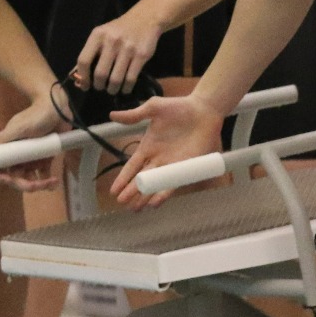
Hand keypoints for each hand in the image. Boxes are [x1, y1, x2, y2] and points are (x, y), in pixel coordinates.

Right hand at [0, 91, 67, 192]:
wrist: (58, 108)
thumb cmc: (35, 116)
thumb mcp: (18, 128)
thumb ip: (1, 138)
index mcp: (7, 149)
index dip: (1, 177)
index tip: (8, 180)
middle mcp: (17, 156)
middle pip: (16, 177)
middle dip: (24, 184)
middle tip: (35, 186)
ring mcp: (31, 158)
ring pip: (30, 178)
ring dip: (39, 184)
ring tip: (50, 182)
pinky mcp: (45, 157)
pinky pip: (44, 173)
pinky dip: (49, 180)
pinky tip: (54, 182)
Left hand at [74, 12, 162, 92]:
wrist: (145, 18)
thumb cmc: (118, 30)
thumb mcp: (102, 35)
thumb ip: (91, 53)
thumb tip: (79, 77)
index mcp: (98, 35)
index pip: (84, 61)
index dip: (83, 77)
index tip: (84, 86)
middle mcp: (112, 41)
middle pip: (100, 74)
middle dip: (99, 86)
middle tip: (100, 87)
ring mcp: (128, 48)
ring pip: (115, 79)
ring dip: (112, 89)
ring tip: (112, 89)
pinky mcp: (141, 55)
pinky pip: (131, 78)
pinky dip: (126, 88)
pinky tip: (125, 88)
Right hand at [108, 94, 226, 207]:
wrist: (204, 110)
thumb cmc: (179, 107)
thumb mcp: (153, 108)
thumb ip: (133, 115)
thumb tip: (111, 115)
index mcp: (148, 147)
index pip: (131, 167)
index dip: (122, 179)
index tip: (113, 191)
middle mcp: (158, 159)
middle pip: (141, 180)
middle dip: (131, 192)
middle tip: (122, 204)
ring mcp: (171, 165)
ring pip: (155, 185)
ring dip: (145, 197)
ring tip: (136, 209)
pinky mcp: (185, 167)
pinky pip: (172, 183)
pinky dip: (163, 193)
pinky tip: (155, 202)